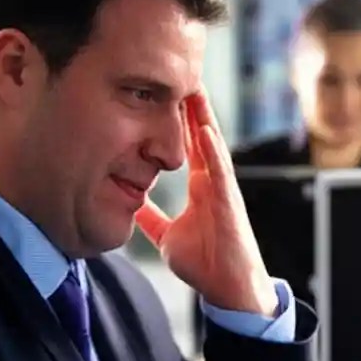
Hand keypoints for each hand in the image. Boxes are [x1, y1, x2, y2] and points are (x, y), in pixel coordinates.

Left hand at [134, 90, 277, 314]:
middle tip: (179, 70)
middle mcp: (213, 181)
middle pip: (200, 134)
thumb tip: (130, 205)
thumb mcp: (167, 235)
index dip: (176, 117)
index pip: (187, 143)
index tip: (162, 89)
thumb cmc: (207, 263)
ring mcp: (223, 190)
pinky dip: (212, 151)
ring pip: (212, 145)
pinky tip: (204, 131)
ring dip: (203, 117)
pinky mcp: (230, 204)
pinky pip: (220, 172)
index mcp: (200, 186)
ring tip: (193, 87)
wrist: (230, 290)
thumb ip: (152, 217)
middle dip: (190, 104)